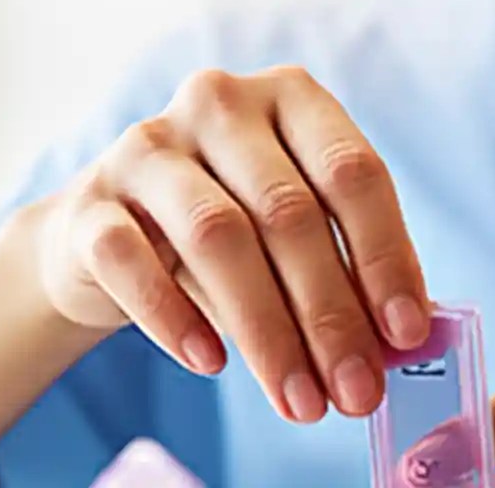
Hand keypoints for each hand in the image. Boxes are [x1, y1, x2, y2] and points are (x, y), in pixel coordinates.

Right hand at [33, 67, 431, 421]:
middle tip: (355, 391)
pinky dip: (175, 318)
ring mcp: (147, 147)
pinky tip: (212, 365)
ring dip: (266, 330)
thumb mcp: (297, 235)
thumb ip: (350, 272)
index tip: (405, 334)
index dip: (386, 256)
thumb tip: (405, 340)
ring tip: (299, 399)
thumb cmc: (233, 227)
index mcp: (292, 96)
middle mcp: (220, 104)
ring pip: (217, 235)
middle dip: (330, 314)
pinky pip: (133, 261)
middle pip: (287, 211)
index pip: (353, 171)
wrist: (112, 235)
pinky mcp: (89, 203)